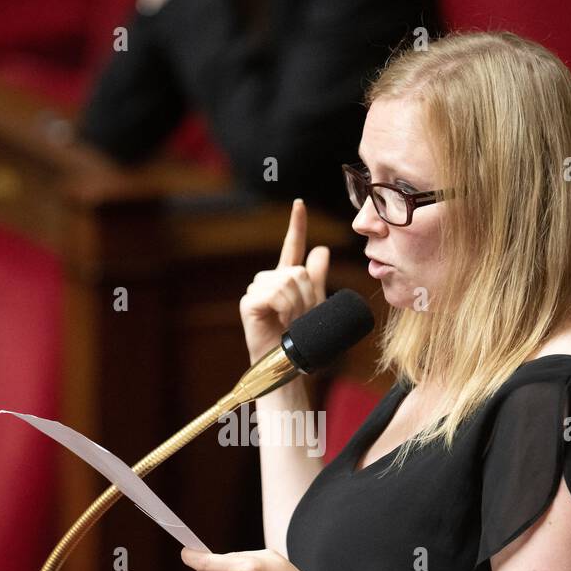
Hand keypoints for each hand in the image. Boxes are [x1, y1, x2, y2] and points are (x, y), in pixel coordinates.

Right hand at [239, 198, 329, 361]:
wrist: (290, 366)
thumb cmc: (302, 341)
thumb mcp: (316, 307)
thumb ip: (317, 279)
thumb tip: (321, 250)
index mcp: (286, 280)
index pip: (292, 247)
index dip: (296, 226)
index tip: (299, 204)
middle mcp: (269, 282)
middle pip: (297, 271)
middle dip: (307, 296)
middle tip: (303, 319)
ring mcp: (256, 292)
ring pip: (287, 281)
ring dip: (297, 305)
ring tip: (292, 323)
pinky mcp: (248, 304)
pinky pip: (275, 294)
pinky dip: (284, 308)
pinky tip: (280, 321)